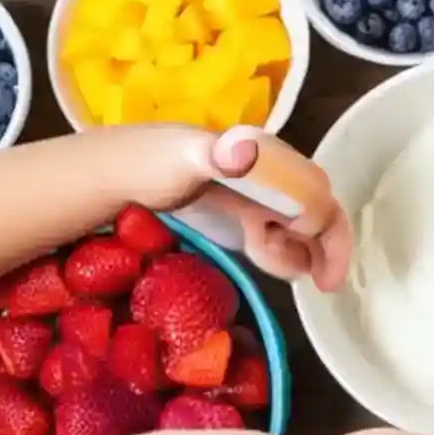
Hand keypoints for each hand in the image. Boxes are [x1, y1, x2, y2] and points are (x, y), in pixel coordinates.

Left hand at [95, 124, 351, 287]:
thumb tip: (245, 152)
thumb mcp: (183, 157)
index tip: (308, 249)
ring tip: (296, 276)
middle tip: (327, 283)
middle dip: (326, 241)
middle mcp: (265, 176)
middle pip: (314, 206)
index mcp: (262, 158)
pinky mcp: (236, 219)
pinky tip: (273, 265)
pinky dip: (284, 253)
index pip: (312, 189)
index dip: (321, 219)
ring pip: (298, 226)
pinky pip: (274, 236)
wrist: (106, 178)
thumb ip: (218, 155)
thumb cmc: (145, 163)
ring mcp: (251, 199)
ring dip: (305, 251)